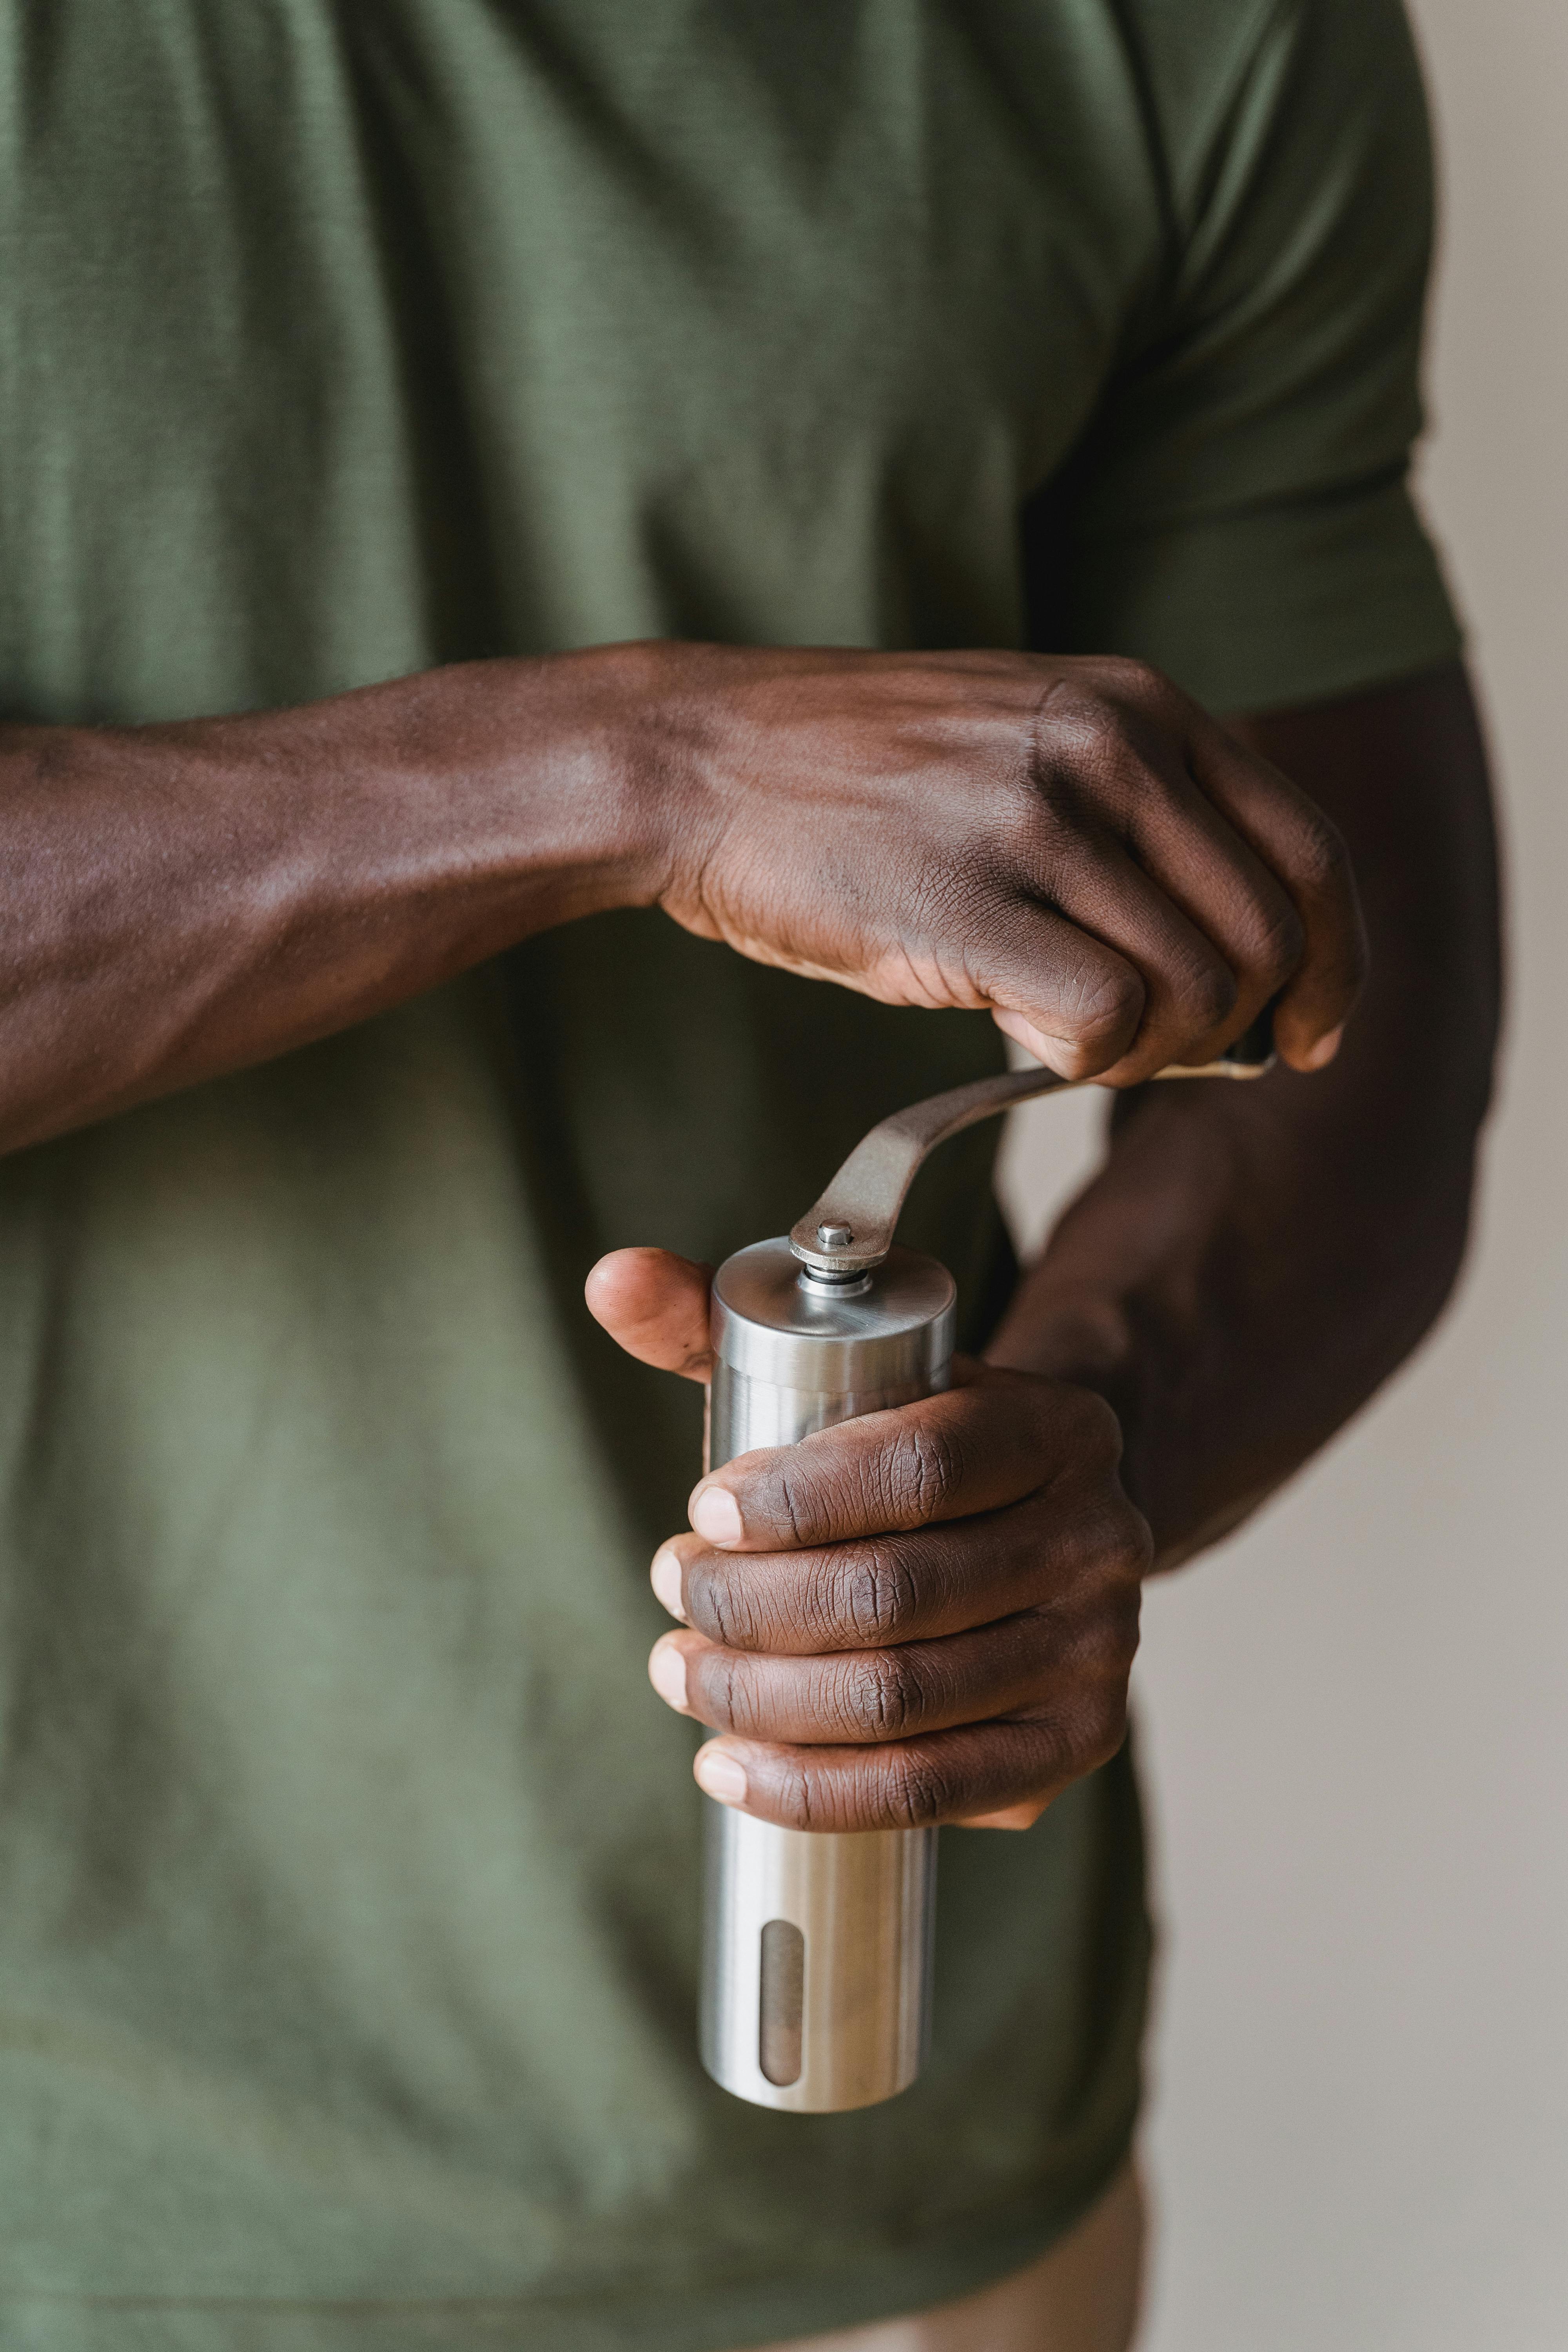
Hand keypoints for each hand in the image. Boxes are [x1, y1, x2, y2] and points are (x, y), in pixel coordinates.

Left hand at [585, 1247, 1149, 1829]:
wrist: (1045, 1519)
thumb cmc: (912, 1444)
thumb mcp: (840, 1369)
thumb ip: (718, 1320)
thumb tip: (611, 1277)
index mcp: (1058, 1427)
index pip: (922, 1465)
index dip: (798, 1499)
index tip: (702, 1511)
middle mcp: (1100, 1539)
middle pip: (896, 1594)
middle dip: (752, 1606)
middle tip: (675, 1589)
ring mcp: (1098, 1652)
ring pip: (901, 1701)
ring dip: (760, 1697)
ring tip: (680, 1668)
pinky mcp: (1075, 1745)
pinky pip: (930, 1789)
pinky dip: (812, 1789)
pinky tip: (728, 1766)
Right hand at [638, 642, 1364, 1081]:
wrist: (698, 760)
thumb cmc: (855, 778)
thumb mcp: (1025, 743)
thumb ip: (1136, 821)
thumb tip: (1230, 966)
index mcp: (1141, 706)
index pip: (1308, 853)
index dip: (1333, 964)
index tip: (1308, 1032)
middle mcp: (1110, 745)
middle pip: (1266, 940)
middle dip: (1233, 1029)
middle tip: (1154, 1053)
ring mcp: (1037, 817)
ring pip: (1193, 991)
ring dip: (1147, 1051)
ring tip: (1066, 1035)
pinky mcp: (966, 899)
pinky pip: (1104, 1020)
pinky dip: (1086, 1057)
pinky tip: (1023, 1037)